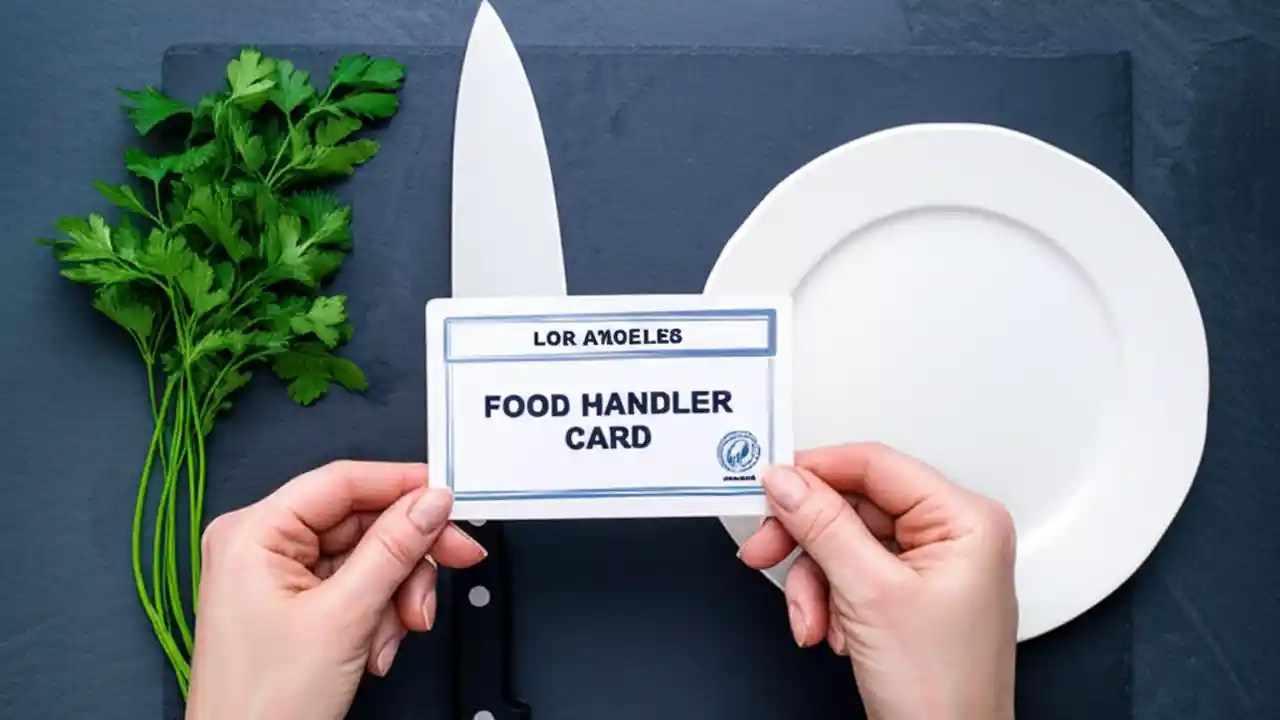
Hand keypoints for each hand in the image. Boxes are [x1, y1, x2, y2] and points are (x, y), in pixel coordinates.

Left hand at [186, 461, 485, 719]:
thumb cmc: (262, 706)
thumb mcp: (344, 618)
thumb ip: (393, 550)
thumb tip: (430, 501)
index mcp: (253, 532)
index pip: (342, 482)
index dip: (403, 486)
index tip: (450, 498)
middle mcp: (260, 546)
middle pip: (362, 522)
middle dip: (406, 559)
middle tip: (453, 562)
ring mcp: (276, 577)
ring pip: (367, 558)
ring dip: (395, 596)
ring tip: (399, 632)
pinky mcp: (294, 606)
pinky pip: (356, 588)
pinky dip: (379, 615)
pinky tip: (377, 647)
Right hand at [738, 443, 1016, 719]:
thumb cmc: (943, 692)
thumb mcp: (870, 595)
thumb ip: (824, 527)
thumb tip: (787, 480)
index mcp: (966, 521)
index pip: (877, 465)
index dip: (817, 471)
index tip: (770, 484)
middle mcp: (953, 536)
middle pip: (853, 506)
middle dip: (808, 543)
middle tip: (767, 551)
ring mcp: (930, 568)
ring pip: (843, 544)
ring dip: (815, 583)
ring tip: (811, 620)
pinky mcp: (907, 596)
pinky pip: (850, 574)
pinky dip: (828, 601)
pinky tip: (829, 631)